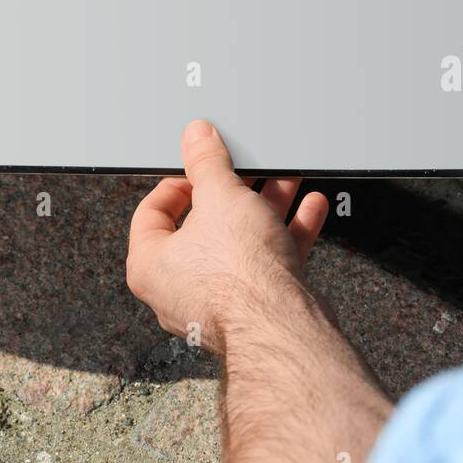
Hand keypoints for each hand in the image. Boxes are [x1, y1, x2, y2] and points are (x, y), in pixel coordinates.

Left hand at [126, 118, 330, 352]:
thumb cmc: (236, 275)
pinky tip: (310, 208)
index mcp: (151, 264)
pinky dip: (290, 232)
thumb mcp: (220, 197)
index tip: (202, 165)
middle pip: (207, 224)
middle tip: (250, 168)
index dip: (179, 181)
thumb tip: (196, 137)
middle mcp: (181, 287)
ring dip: (269, 207)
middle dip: (236, 190)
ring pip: (244, 241)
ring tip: (287, 179)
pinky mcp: (259, 305)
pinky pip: (272, 261)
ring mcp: (222, 298)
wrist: (280, 325)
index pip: (153, 212)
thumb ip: (208, 163)